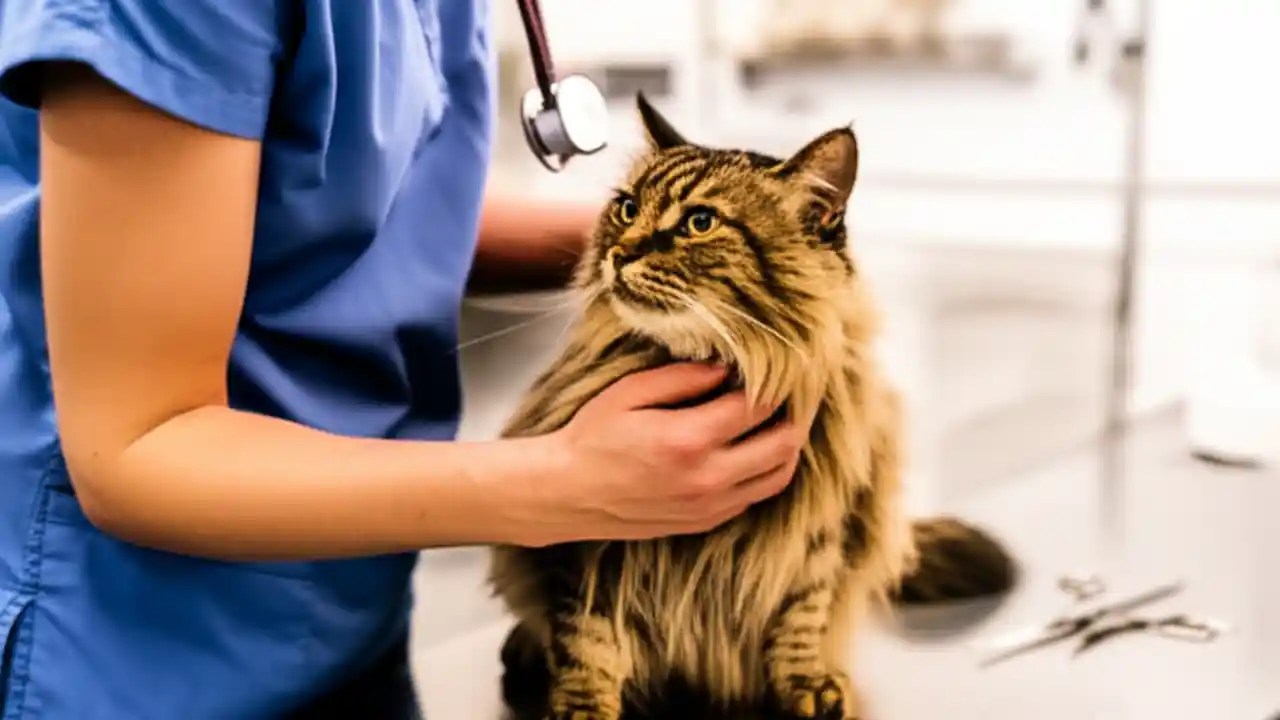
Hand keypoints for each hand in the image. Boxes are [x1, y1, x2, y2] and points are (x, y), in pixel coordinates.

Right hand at [538, 363, 804, 543]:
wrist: (567, 494)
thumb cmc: (592, 437)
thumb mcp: (630, 392)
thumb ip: (682, 377)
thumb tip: (728, 368)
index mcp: (689, 439)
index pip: (758, 406)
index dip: (777, 382)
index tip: (780, 366)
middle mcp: (708, 477)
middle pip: (783, 443)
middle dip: (794, 413)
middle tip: (791, 392)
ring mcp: (710, 505)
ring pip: (779, 475)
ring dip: (787, 446)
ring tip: (779, 421)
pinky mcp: (706, 522)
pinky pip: (755, 496)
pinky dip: (765, 472)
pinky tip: (753, 450)